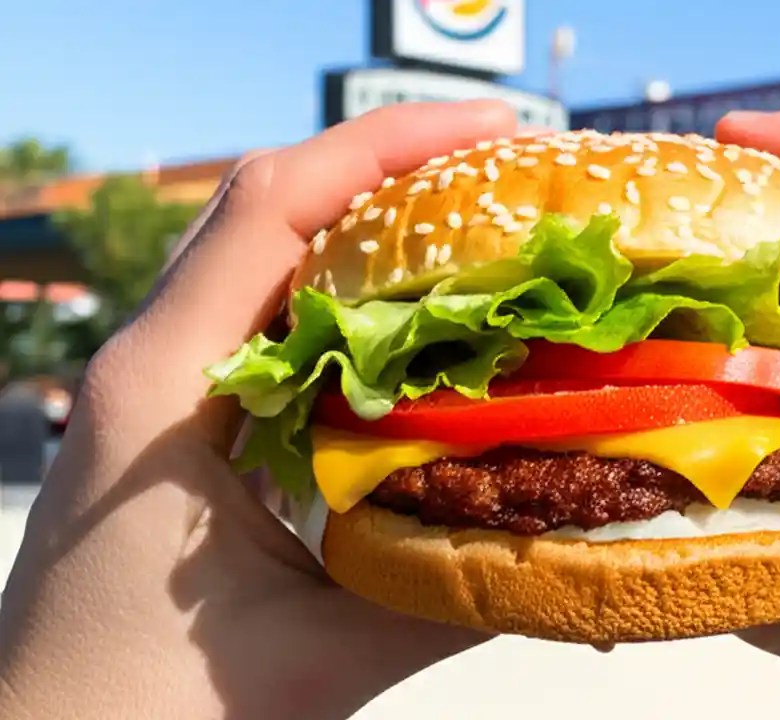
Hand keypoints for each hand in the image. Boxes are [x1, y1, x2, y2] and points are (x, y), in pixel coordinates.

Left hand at [0, 101, 516, 719]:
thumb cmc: (139, 711)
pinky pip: (273, 320)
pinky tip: (423, 320)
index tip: (494, 134)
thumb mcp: (315, 659)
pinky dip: (355, 296)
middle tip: (515, 170)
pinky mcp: (185, 419)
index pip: (271, 209)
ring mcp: (164, 386)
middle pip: (273, 206)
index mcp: (165, 391)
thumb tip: (574, 546)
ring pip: (271, 256)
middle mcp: (154, 364)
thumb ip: (450, 597)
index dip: (386, 149)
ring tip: (484, 223)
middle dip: (395, 168)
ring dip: (374, 224)